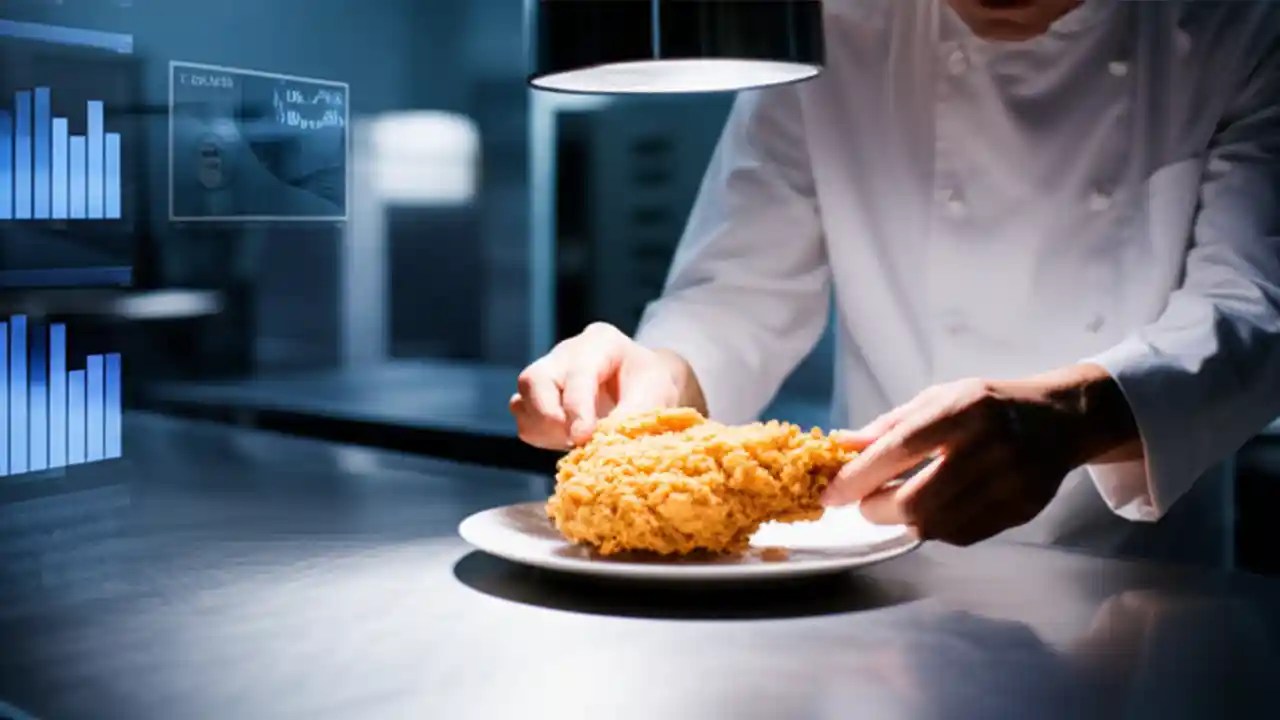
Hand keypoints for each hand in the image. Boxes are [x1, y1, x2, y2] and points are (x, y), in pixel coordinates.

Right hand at [510, 323, 704, 448]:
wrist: (647, 387)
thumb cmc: (652, 385)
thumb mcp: (655, 395)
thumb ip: (631, 417)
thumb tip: (604, 444)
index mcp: (599, 342)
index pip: (577, 374)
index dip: (577, 409)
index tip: (582, 438)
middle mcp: (565, 354)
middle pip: (533, 380)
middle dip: (549, 417)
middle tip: (575, 441)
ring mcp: (547, 375)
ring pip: (522, 403)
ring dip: (546, 431)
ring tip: (577, 442)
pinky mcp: (537, 401)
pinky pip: (525, 423)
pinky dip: (543, 438)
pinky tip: (569, 441)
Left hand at [822, 364, 1139, 545]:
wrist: (1059, 419)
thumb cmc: (986, 406)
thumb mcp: (938, 399)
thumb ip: (889, 425)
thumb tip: (841, 445)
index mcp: (963, 409)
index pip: (901, 447)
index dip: (859, 475)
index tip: (831, 494)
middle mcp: (990, 446)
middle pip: (917, 501)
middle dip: (878, 509)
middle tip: (867, 503)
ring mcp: (1010, 482)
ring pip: (938, 526)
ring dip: (904, 522)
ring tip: (897, 505)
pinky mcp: (1021, 509)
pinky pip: (962, 534)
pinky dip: (935, 528)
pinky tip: (933, 509)